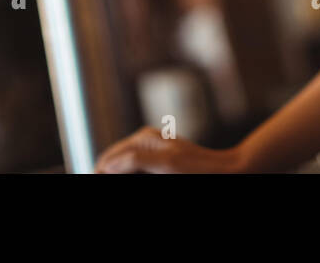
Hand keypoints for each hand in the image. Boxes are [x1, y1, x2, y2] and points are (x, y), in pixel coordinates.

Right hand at [96, 127, 245, 173]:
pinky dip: (131, 177)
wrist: (224, 170)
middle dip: (107, 174)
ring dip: (118, 176)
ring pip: (124, 170)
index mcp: (142, 138)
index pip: (106, 159)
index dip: (98, 173)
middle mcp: (144, 143)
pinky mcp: (158, 165)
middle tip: (100, 180)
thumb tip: (106, 164)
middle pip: (113, 165)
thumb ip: (135, 160)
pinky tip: (132, 178)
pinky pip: (136, 171)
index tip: (95, 180)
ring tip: (111, 179)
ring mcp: (151, 154)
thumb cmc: (197, 167)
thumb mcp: (165, 163)